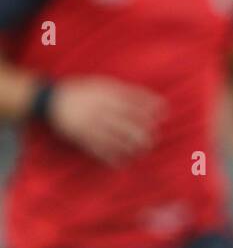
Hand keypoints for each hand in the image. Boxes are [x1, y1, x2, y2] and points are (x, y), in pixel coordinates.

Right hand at [47, 77, 164, 165]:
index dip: (150, 107)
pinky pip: (97, 149)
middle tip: (153, 138)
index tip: (164, 114)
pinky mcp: (81, 137)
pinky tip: (122, 163)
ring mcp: (89, 124)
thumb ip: (124, 91)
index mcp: (104, 95)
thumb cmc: (84, 91)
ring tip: (142, 150)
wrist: (52, 100)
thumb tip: (151, 101)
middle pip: (125, 121)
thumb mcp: (103, 84)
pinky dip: (111, 157)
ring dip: (129, 146)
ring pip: (113, 137)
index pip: (132, 101)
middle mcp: (98, 109)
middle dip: (141, 131)